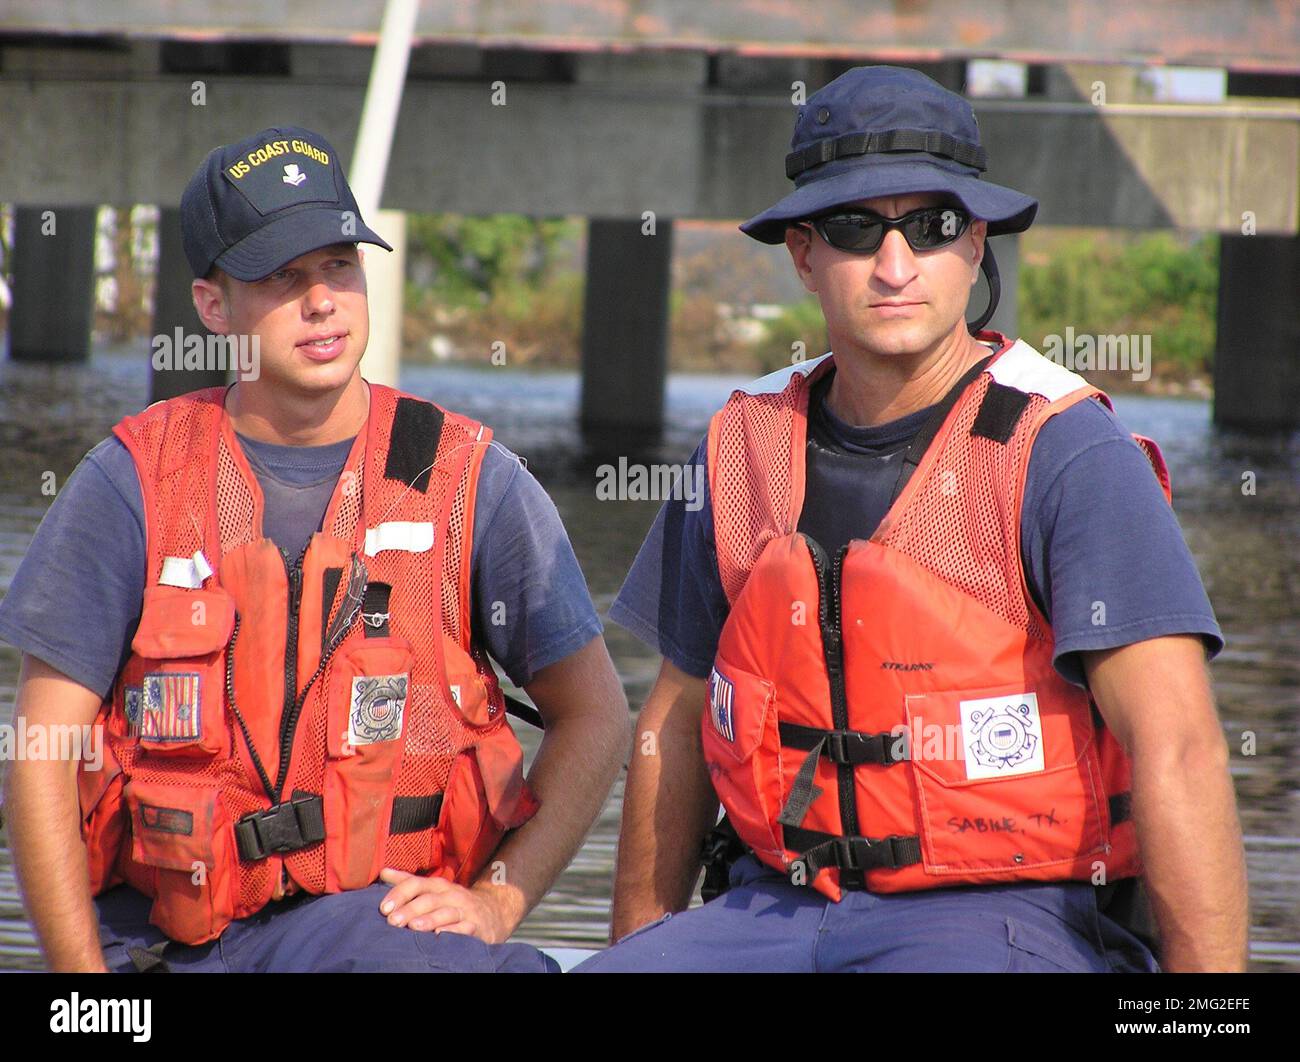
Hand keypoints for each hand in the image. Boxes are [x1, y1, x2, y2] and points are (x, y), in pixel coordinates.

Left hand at [377, 868, 512, 943]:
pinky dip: (453, 931)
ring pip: (446, 913)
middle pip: (428, 900)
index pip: (416, 884)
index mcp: (437, 886)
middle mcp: (451, 895)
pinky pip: (464, 928)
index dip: (399, 894)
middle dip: (410, 909)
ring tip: (414, 927)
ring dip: (429, 919)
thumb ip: (408, 882)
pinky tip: (441, 935)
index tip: (383, 908)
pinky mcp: (476, 926)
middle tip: (392, 921)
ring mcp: (465, 910)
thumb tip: (383, 871)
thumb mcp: (433, 889)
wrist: (494, 910)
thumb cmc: (454, 901)